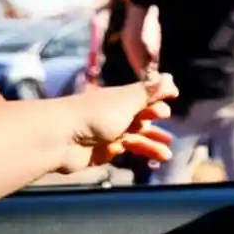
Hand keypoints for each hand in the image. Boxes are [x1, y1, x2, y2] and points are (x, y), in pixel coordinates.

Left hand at [54, 74, 178, 173]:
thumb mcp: (129, 99)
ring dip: (150, 145)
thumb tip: (171, 78)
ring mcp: (107, 133)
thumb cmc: (97, 115)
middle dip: (155, 127)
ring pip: (134, 138)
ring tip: (166, 155)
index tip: (172, 103)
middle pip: (140, 119)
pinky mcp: (100, 151)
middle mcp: (115, 114)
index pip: (144, 97)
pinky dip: (132, 152)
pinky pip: (121, 151)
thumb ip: (151, 91)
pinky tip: (140, 156)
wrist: (61, 138)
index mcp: (121, 98)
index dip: (158, 100)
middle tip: (169, 137)